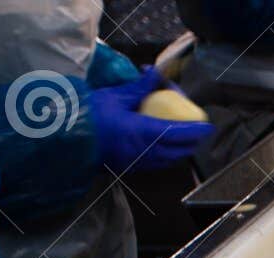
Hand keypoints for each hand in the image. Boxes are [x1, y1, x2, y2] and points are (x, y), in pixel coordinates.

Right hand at [89, 68, 213, 171]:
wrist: (66, 140)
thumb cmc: (88, 116)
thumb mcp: (115, 96)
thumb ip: (139, 88)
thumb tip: (156, 73)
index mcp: (144, 133)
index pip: (181, 133)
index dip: (197, 129)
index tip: (207, 124)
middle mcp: (147, 152)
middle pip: (182, 150)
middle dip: (192, 138)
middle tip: (191, 124)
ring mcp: (141, 163)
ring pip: (172, 159)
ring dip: (180, 147)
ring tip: (178, 132)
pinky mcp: (133, 168)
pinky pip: (159, 164)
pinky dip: (167, 154)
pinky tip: (160, 142)